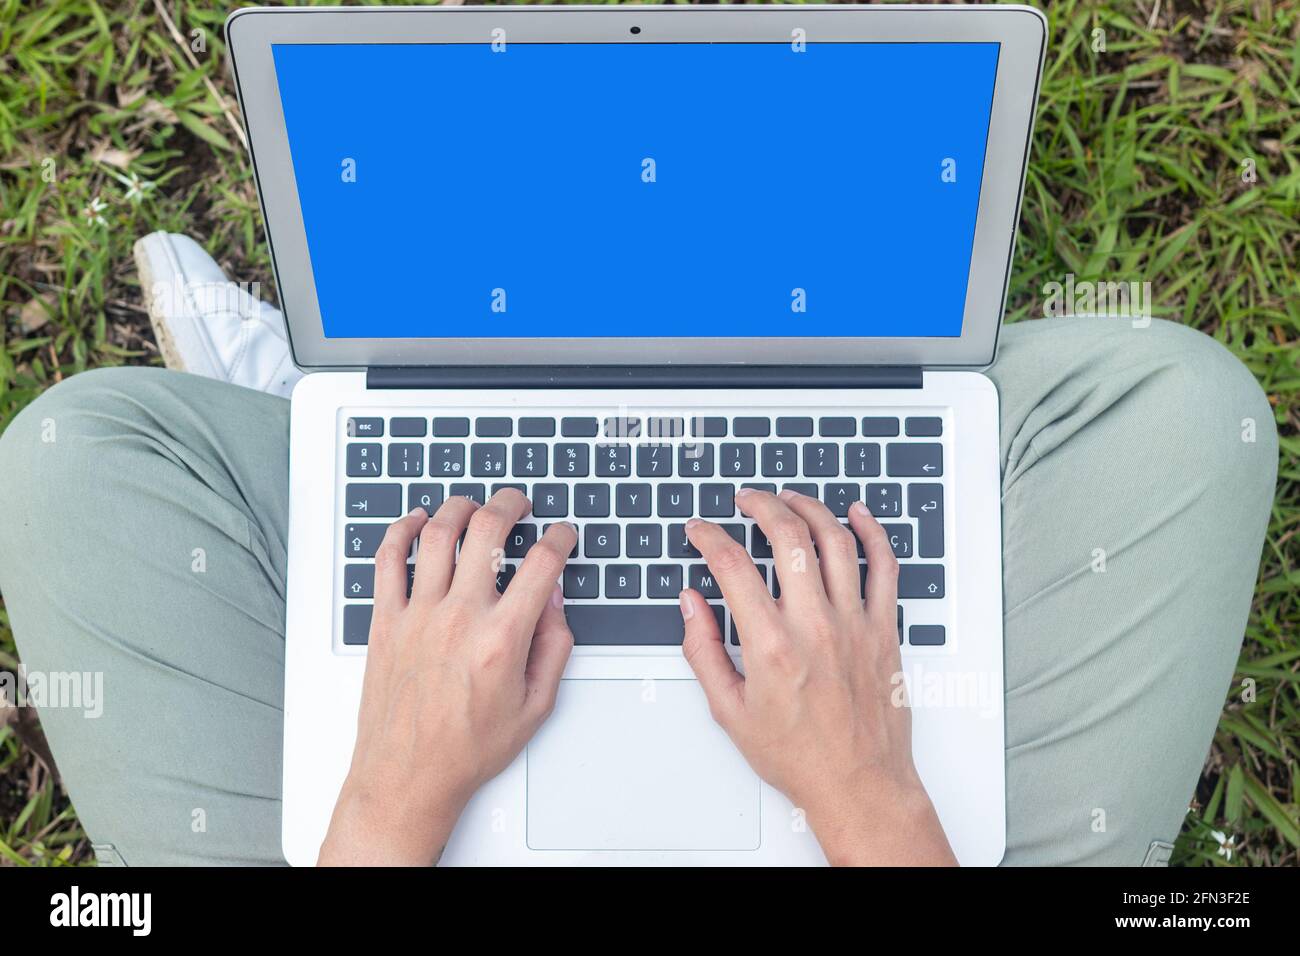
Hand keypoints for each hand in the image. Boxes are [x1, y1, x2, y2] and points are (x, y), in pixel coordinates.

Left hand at [318, 489, 576, 865]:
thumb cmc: (467, 749)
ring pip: (438, 533)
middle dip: (511, 504)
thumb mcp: (536, 706)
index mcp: (502, 638)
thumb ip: (554, 645)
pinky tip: (415, 521)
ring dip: (459, 507)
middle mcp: (459, 618)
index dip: (560, 537)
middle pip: (487, 530)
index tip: (562, 534)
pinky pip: (387, 559)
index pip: (541, 563)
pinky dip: (400, 530)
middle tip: (519, 502)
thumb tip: (553, 599)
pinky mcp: (385, 621)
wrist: (408, 777)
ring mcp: (417, 615)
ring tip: (472, 506)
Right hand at [679, 488, 955, 865]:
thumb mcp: (729, 710)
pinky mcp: (884, 628)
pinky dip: (872, 532)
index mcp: (771, 647)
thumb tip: (691, 604)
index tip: (700, 530)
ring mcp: (855, 624)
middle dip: (760, 506)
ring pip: (836, 540)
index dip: (709, 537)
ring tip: (789, 499)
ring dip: (809, 508)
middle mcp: (815, 627)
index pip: (732, 566)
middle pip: (788, 537)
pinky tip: (855, 515)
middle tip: (745, 500)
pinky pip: (884, 566)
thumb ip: (704, 650)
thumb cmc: (799, 755)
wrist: (859, 784)